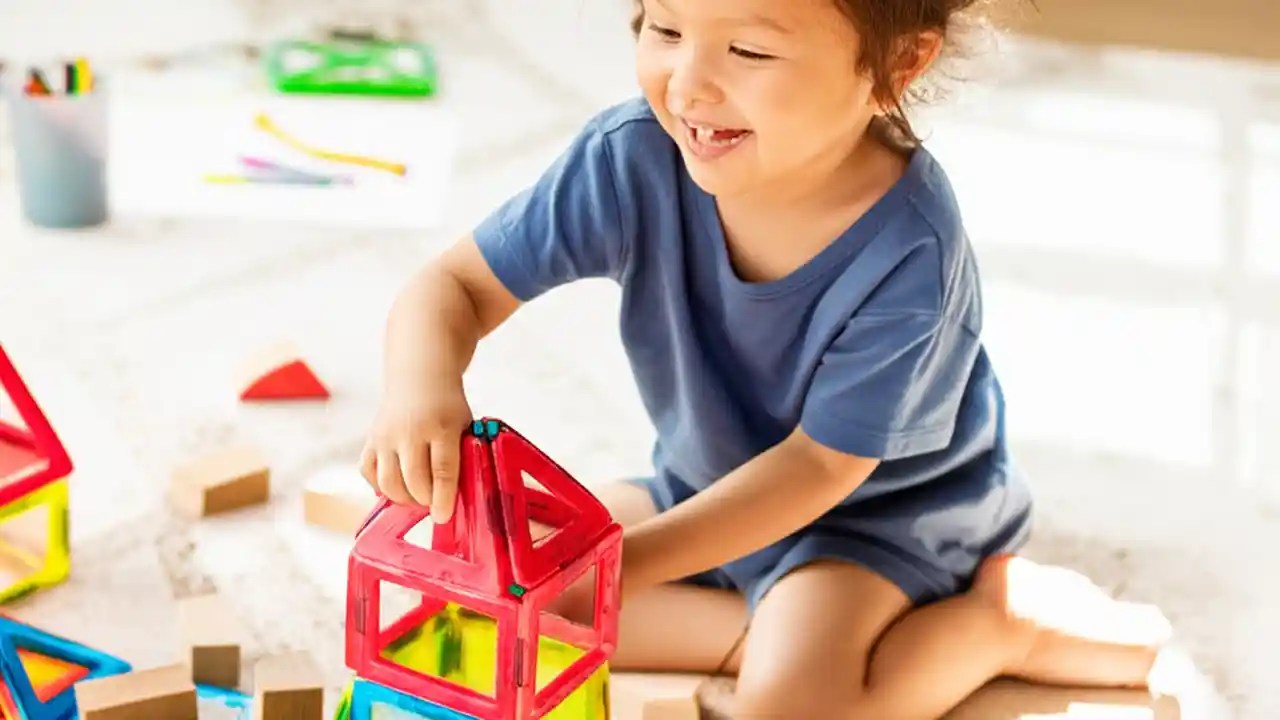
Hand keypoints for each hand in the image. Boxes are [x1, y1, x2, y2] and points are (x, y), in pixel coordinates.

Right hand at [359, 377, 472, 520]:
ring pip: (388, 482)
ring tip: (417, 495)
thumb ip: (462, 456)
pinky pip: (369, 473)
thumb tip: (456, 497)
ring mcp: (386, 435)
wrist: (419, 378)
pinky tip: (397, 484)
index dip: (443, 498)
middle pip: (413, 480)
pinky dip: (381, 486)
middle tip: (434, 502)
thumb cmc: (447, 406)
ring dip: (403, 498)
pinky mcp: (370, 439)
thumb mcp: (464, 425)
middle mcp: (409, 431)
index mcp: (441, 426)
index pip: (443, 470)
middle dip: (424, 500)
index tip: (443, 516)